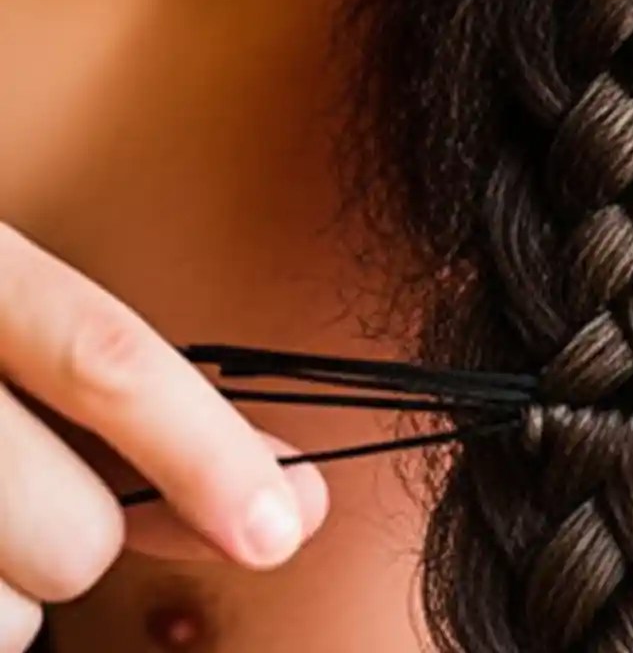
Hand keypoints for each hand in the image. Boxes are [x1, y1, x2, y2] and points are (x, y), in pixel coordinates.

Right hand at [0, 225, 326, 651]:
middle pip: (70, 531)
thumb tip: (288, 497)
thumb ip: (142, 415)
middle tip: (27, 496)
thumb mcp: (12, 332)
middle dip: (81, 544)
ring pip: (3, 616)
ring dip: (2, 596)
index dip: (203, 450)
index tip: (276, 528)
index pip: (101, 356)